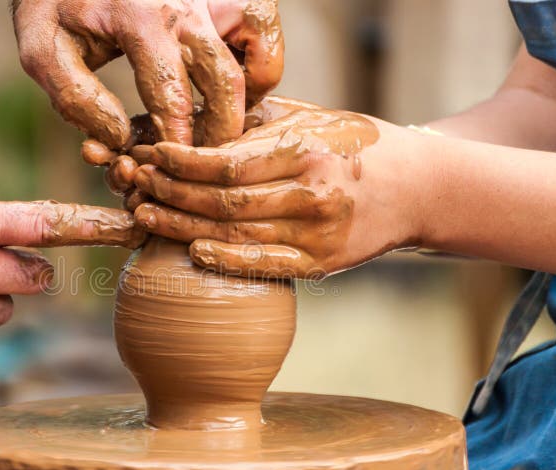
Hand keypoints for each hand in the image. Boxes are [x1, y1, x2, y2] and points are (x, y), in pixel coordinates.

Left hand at [13, 0, 282, 148]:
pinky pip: (265, 40)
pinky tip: (224, 89)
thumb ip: (75, 97)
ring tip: (212, 129)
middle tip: (197, 165)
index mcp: (140, 18)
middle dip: (216, 138)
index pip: (172, 99)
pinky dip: (258, 71)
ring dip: (242, 108)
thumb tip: (119, 137)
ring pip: (259, 65)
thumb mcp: (41, 47)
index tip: (169, 174)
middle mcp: (188, 4)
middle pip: (227, 88)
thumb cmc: (56, 1)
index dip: (174, 147)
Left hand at [128, 97, 427, 278]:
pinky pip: (263, 265)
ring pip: (234, 235)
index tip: (151, 154)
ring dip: (182, 228)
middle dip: (170, 194)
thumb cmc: (356, 145)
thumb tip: (194, 120)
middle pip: (222, 203)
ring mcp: (317, 235)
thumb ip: (258, 122)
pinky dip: (224, 260)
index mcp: (308, 151)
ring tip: (145, 215)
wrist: (418, 188)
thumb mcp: (313, 119)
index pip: (227, 164)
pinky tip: (191, 250)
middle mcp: (313, 195)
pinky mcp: (320, 264)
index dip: (181, 163)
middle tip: (136, 185)